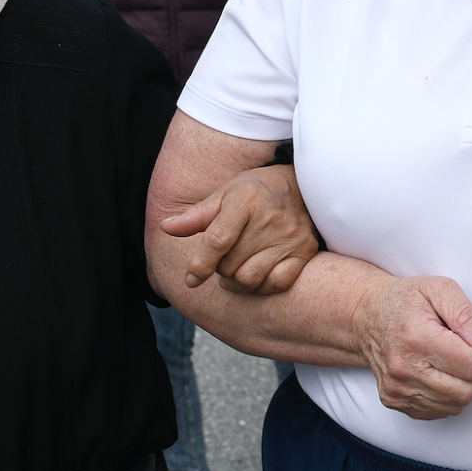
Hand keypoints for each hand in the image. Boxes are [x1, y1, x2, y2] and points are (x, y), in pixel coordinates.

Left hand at [160, 164, 318, 294]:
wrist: (303, 184)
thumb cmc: (257, 189)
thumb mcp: (226, 193)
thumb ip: (197, 215)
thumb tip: (166, 228)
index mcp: (245, 200)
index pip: (218, 240)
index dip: (200, 264)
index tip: (191, 279)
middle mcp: (269, 219)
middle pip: (230, 265)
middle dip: (219, 267)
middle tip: (223, 257)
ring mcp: (289, 237)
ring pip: (250, 279)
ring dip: (236, 281)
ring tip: (235, 269)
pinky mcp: (305, 250)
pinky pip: (276, 284)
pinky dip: (262, 286)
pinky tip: (256, 275)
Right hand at [354, 275, 471, 419]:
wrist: (367, 315)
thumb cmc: (403, 301)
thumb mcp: (438, 290)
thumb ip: (467, 315)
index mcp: (416, 336)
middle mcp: (404, 366)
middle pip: (466, 390)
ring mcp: (398, 387)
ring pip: (455, 404)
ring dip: (464, 385)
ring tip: (455, 360)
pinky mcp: (396, 400)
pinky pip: (438, 410)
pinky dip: (447, 395)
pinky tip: (439, 372)